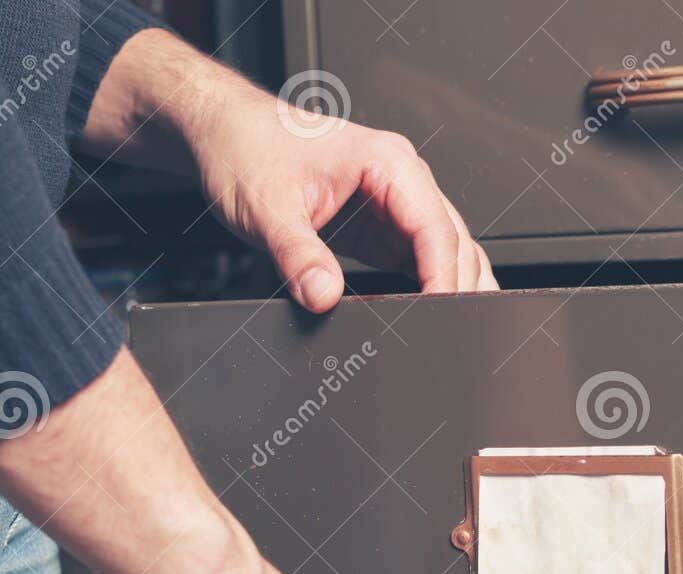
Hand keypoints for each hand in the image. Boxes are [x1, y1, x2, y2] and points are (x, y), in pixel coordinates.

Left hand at [185, 83, 498, 310]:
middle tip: (448, 332)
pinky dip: (423, 286)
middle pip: (452, 240)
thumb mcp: (267, 208)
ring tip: (449, 328)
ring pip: (443, 250)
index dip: (443, 276)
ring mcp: (392, 202)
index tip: (440, 313)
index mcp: (386, 162)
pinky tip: (418, 313)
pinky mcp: (379, 224)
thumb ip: (298, 256)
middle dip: (456, 286)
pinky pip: (416, 258)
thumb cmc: (248, 148)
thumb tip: (324, 296)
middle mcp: (399, 178)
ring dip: (449, 286)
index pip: (435, 227)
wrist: (226, 133)